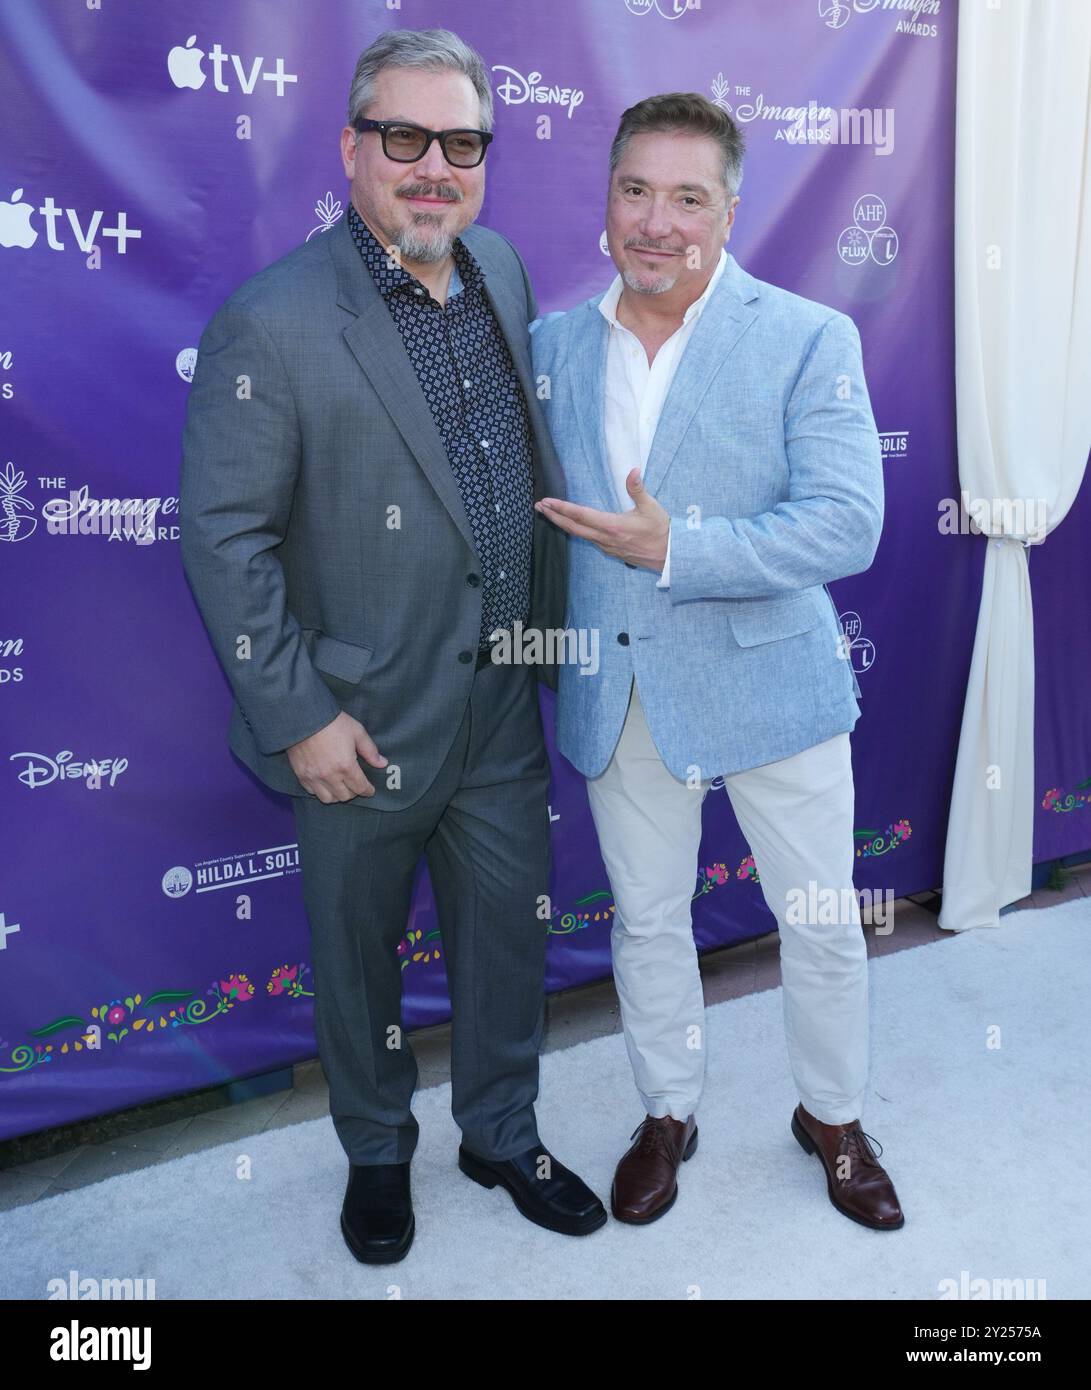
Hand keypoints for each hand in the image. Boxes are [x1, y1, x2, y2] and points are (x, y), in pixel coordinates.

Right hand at [286, 710, 387, 802]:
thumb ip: (370, 750)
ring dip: (336, 794)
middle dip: (353, 792)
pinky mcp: (301, 775)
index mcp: (346, 766)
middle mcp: (330, 776)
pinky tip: (324, 782)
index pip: (360, 788)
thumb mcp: (357, 732)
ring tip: (340, 786)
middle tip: (355, 784)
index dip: (368, 790)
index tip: (370, 790)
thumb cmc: (332, 722)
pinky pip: (312, 792)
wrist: (304, 717)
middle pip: (345, 796)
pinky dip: (320, 790)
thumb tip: (382, 763)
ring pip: (328, 799)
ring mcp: (314, 777)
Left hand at [534, 468, 668, 569]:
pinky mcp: (611, 551)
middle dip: (554, 516)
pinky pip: (589, 540)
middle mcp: (606, 539)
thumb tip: (633, 470)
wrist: (670, 556)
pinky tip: (572, 525)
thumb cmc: (662, 531)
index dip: (562, 508)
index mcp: (612, 526)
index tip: (547, 501)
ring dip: (563, 524)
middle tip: (539, 507)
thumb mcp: (651, 507)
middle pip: (573, 527)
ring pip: (579, 535)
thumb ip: (637, 488)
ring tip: (550, 514)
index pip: (581, 515)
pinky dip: (576, 531)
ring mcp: (607, 547)